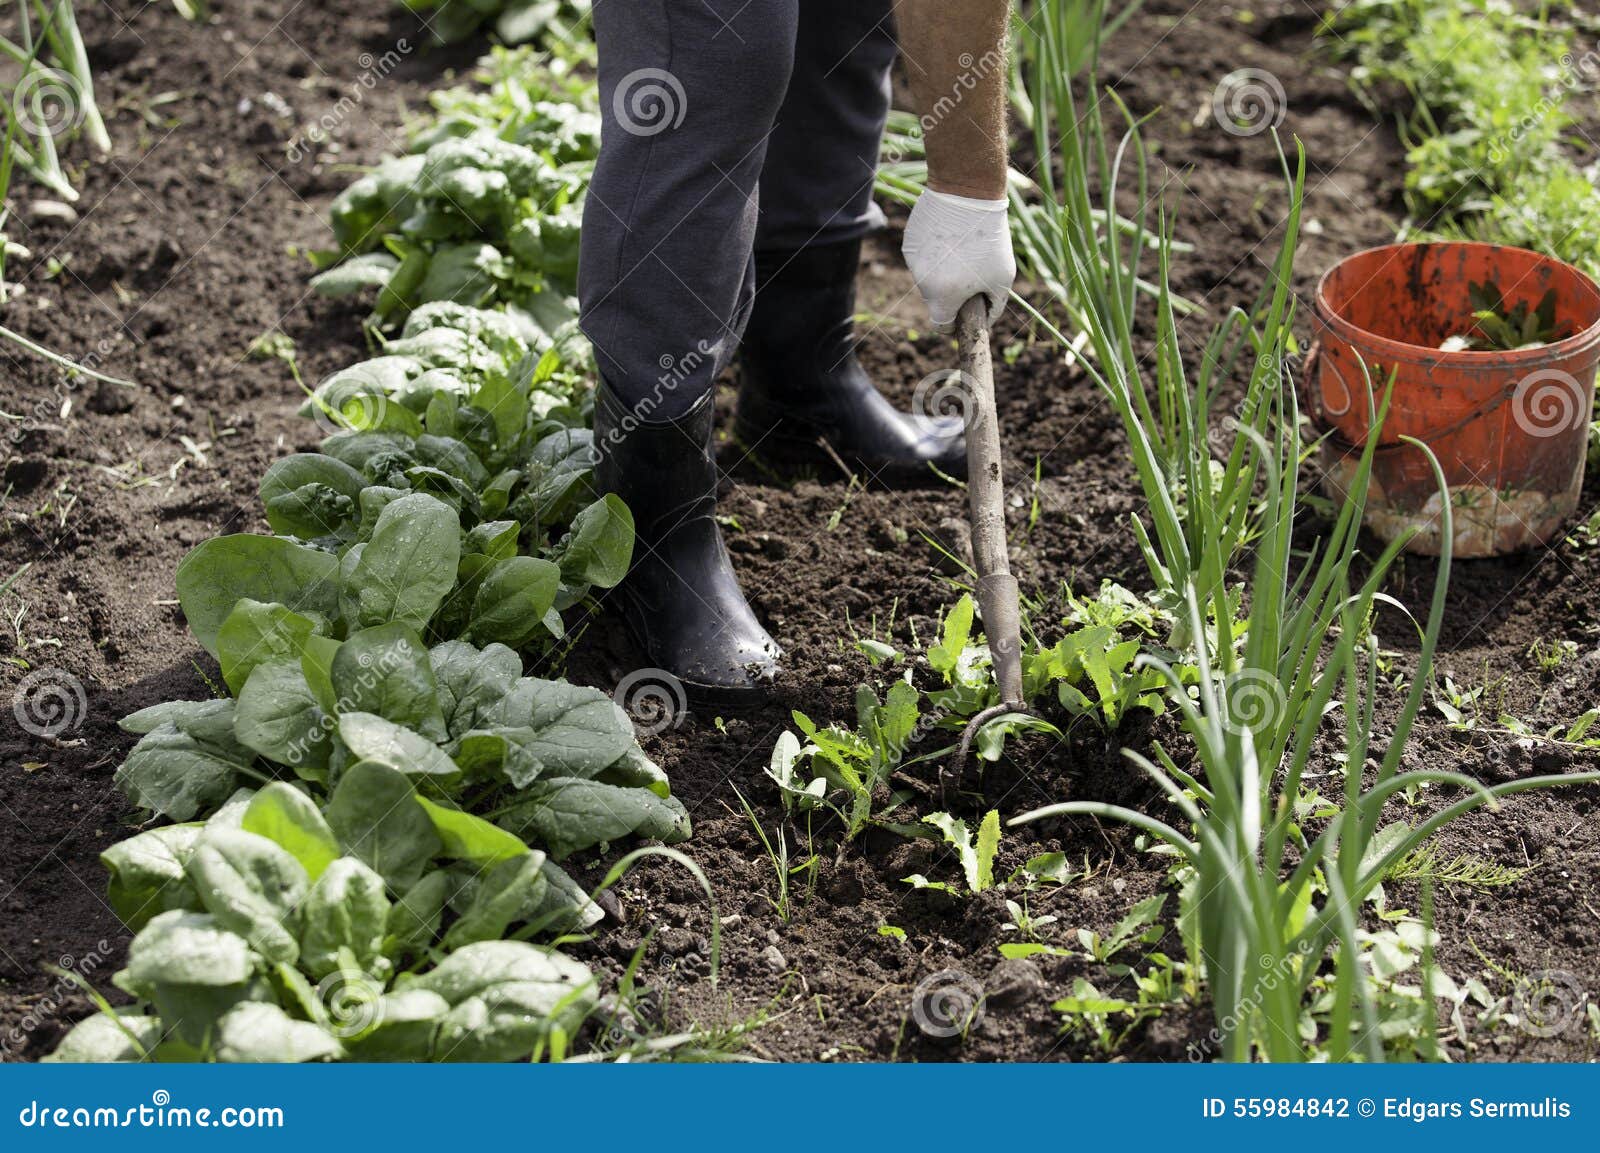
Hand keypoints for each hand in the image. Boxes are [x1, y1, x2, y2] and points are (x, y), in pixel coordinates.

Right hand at [902, 187, 1015, 330]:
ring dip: (942, 269)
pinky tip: (948, 235)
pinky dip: (934, 251)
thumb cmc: (989, 238)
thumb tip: (986, 321)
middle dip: (950, 292)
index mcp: (944, 297)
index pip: (940, 325)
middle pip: (935, 299)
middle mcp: (923, 283)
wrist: (966, 193)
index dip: (953, 323)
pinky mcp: (908, 243)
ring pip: (928, 277)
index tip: (961, 313)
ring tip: (961, 247)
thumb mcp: (1003, 277)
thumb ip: (994, 307)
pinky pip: (922, 257)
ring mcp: (913, 262)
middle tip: (969, 270)